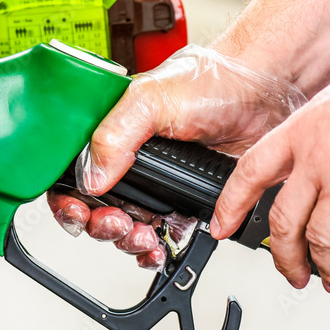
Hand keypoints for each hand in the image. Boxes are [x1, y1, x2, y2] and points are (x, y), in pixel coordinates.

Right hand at [51, 44, 303, 268]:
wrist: (263, 92)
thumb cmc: (209, 81)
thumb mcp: (150, 100)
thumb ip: (115, 135)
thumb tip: (92, 176)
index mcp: (107, 133)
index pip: (69, 172)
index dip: (66, 198)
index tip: (77, 211)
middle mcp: (127, 159)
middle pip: (92, 207)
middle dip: (100, 225)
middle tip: (117, 223)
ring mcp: (155, 182)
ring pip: (124, 226)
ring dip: (127, 240)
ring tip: (142, 235)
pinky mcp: (183, 199)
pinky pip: (161, 234)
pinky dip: (156, 248)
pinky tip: (159, 245)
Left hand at [211, 37, 329, 293]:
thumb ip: (320, 146)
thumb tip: (319, 180)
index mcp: (300, 133)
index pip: (250, 172)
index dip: (230, 204)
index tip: (221, 226)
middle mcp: (316, 159)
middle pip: (282, 222)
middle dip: (284, 258)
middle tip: (293, 274)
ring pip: (321, 242)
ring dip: (329, 269)